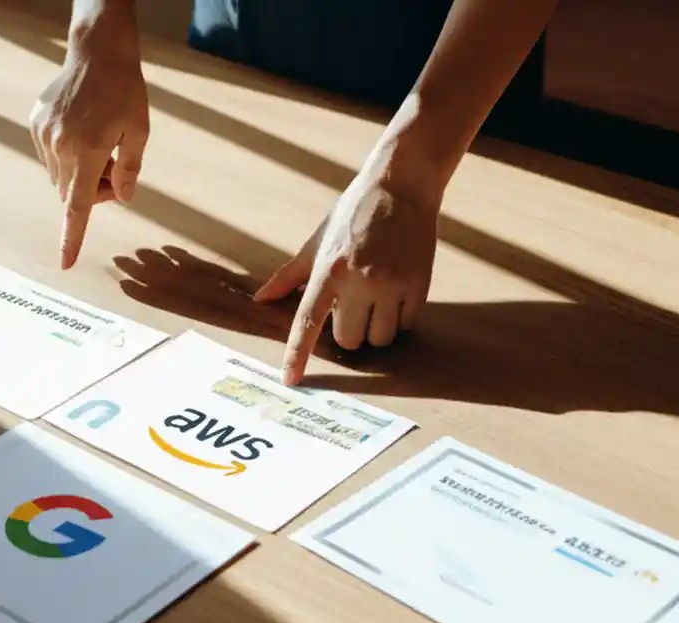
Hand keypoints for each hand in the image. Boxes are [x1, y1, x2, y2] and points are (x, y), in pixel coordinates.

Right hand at [29, 5, 147, 268]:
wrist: (96, 53)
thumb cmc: (125, 91)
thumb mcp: (139, 130)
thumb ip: (130, 168)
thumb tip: (123, 198)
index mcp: (89, 151)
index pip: (78, 206)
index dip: (71, 237)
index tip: (65, 264)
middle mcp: (61, 146)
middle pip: (71, 193)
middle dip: (91, 190)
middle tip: (114, 166)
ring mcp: (44, 134)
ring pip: (59, 176)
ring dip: (77, 172)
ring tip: (98, 143)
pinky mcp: (35, 123)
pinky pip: (49, 155)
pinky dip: (65, 154)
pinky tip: (80, 130)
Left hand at [254, 171, 438, 384]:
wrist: (401, 186)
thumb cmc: (353, 213)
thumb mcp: (317, 241)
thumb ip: (289, 276)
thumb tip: (260, 299)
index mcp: (327, 270)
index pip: (307, 322)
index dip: (297, 354)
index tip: (291, 381)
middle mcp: (358, 280)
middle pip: (349, 340)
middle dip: (349, 332)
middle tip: (353, 306)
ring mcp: (390, 284)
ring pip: (380, 338)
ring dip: (376, 328)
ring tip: (377, 298)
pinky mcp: (418, 284)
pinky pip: (405, 323)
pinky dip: (399, 315)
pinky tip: (397, 287)